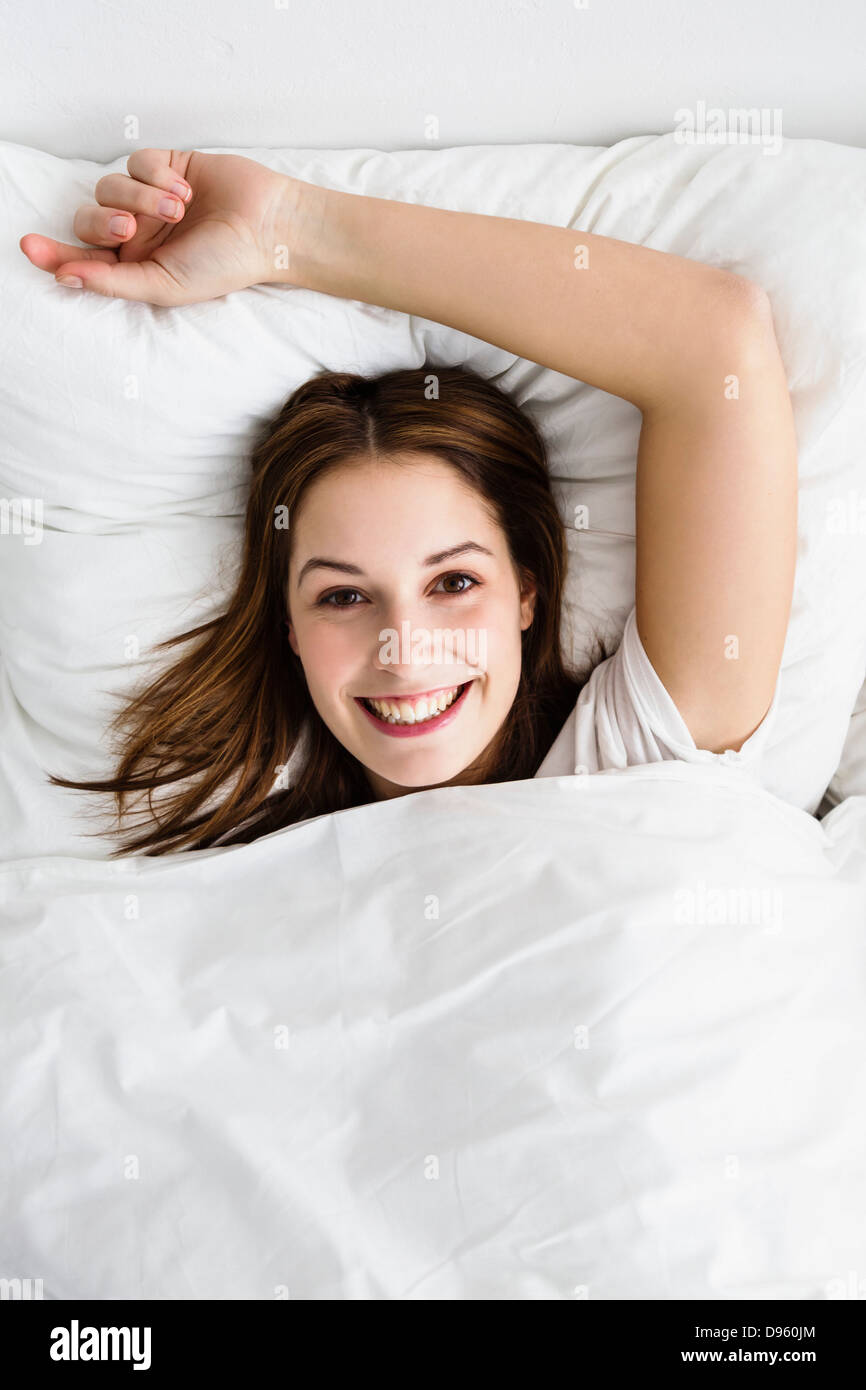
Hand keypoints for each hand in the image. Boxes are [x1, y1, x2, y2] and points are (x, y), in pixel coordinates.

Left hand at [19, 147, 298, 305]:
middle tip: (129, 228)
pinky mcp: (167, 165)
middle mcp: (139, 232)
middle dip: (103, 220)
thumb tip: (63, 278)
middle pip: (88, 217)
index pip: (83, 260)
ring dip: (140, 195)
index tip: (29, 247)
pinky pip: (138, 161)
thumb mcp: (164, 284)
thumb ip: (112, 282)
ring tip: (178, 208)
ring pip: (110, 185)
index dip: (54, 254)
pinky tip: (185, 188)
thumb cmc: (223, 264)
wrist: (269, 226)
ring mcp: (150, 197)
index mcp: (136, 266)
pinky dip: (157, 174)